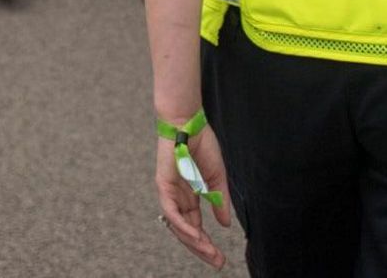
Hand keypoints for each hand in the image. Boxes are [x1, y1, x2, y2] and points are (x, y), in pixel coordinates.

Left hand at [155, 124, 231, 269]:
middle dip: (201, 248)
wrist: (189, 123)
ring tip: (209, 252)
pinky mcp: (163, 185)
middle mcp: (178, 197)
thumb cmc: (201, 145)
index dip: (207, 243)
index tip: (220, 257)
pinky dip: (182, 225)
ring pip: (177, 225)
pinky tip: (195, 236)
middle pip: (186, 230)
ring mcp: (169, 192)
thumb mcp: (216, 178)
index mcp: (189, 196)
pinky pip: (171, 211)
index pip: (196, 226)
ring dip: (193, 241)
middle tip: (217, 262)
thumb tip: (224, 224)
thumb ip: (219, 201)